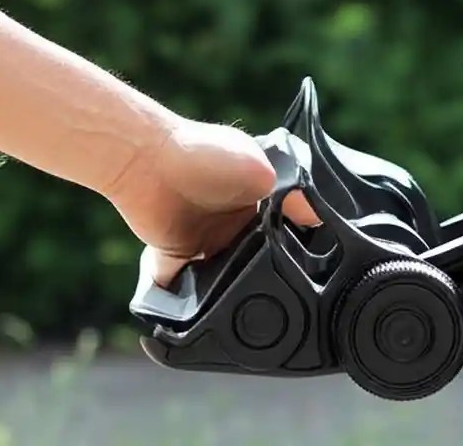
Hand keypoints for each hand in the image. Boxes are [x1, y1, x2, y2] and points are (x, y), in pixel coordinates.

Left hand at [107, 118, 316, 287]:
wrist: (144, 161)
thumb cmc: (202, 153)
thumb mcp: (260, 167)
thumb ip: (291, 194)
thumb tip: (318, 216)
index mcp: (261, 196)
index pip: (288, 227)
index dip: (299, 245)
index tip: (311, 267)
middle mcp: (235, 219)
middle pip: (258, 255)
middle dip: (266, 272)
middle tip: (279, 291)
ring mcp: (207, 237)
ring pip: (227, 274)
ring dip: (231, 286)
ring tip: (245, 303)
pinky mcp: (178, 252)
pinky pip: (186, 284)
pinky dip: (190, 297)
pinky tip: (203, 309)